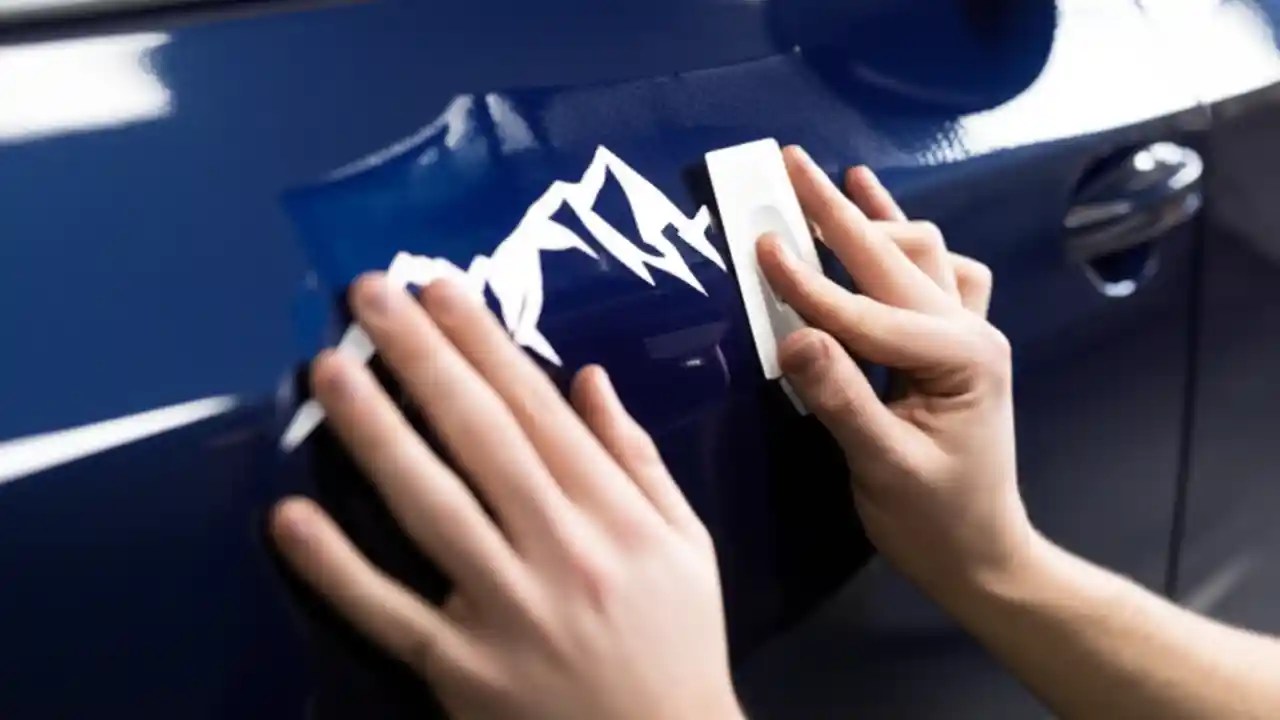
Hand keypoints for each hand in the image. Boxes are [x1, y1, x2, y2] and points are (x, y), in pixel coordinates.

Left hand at [271, 276, 741, 718]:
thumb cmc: (676, 641)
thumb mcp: (686, 543)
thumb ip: (635, 459)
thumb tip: (585, 379)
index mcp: (614, 515)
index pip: (536, 410)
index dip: (483, 343)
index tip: (439, 287)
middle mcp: (559, 549)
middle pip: (479, 437)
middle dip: (422, 356)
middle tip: (369, 293)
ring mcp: (505, 610)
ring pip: (429, 506)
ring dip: (374, 432)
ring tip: (328, 369)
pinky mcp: (460, 670)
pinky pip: (390, 612)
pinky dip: (337, 567)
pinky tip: (290, 515)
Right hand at [759, 146, 1035, 596]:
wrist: (981, 554)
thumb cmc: (935, 521)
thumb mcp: (884, 468)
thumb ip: (841, 400)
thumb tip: (793, 337)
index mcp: (960, 358)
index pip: (867, 312)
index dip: (806, 282)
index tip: (757, 242)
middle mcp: (970, 332)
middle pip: (897, 255)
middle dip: (838, 212)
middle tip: (791, 164)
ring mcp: (969, 334)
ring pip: (926, 252)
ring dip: (880, 219)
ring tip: (839, 184)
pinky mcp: (958, 345)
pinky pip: (939, 274)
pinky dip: (907, 245)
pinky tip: (887, 222)